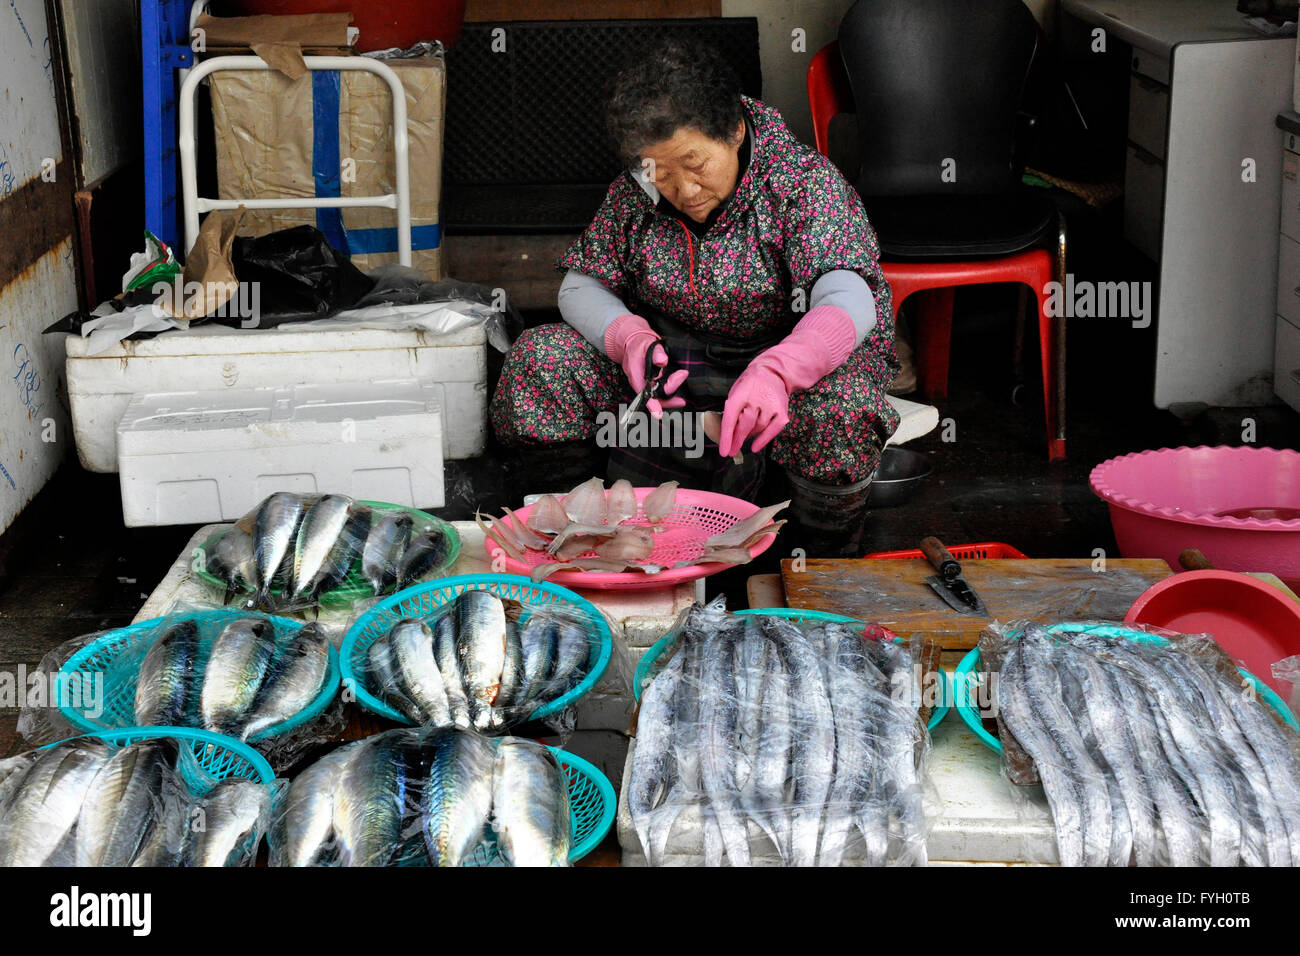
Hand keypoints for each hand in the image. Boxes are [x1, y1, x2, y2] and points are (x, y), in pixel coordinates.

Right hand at [607, 314, 688, 416]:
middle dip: (668, 396)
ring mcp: (644, 385)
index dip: (651, 402)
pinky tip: (678, 400)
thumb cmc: (639, 344)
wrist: (633, 344)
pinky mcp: (649, 385)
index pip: (643, 391)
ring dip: (669, 400)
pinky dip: (668, 397)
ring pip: (656, 398)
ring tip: (681, 401)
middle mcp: (638, 382)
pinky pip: (658, 395)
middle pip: (652, 397)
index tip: (657, 412)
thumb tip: (663, 361)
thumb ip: (655, 352)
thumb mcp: (647, 344)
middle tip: (682, 378)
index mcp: (635, 373)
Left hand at [715, 304, 859, 456]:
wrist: (772, 371)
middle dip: (736, 441)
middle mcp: (756, 399)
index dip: (726, 437)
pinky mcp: (782, 411)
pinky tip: (755, 447)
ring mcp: (770, 405)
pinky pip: (773, 430)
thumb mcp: (736, 392)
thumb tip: (726, 433)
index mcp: (740, 394)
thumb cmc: (749, 385)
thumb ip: (732, 410)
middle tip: (731, 452)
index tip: (723, 452)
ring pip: (758, 428)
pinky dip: (764, 440)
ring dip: (749, 436)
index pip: (731, 419)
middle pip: (744, 426)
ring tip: (744, 438)